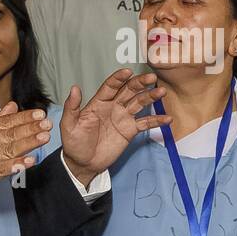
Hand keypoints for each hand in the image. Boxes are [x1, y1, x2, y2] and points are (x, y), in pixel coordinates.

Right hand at [0, 102, 50, 211]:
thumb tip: (12, 105)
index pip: (4, 121)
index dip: (24, 117)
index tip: (40, 113)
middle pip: (9, 133)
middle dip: (30, 128)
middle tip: (47, 123)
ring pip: (8, 149)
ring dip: (28, 143)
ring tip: (44, 138)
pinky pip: (1, 169)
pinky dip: (16, 165)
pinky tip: (29, 162)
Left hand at [60, 69, 169, 185]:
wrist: (83, 163)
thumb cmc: (74, 143)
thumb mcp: (69, 125)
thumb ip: (72, 107)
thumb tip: (74, 88)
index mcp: (98, 102)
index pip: (110, 86)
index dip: (119, 78)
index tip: (128, 72)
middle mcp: (113, 106)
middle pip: (129, 90)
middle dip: (140, 83)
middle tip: (151, 77)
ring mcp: (123, 118)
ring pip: (139, 103)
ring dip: (150, 97)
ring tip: (161, 92)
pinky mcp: (130, 131)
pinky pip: (145, 123)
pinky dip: (156, 120)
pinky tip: (168, 118)